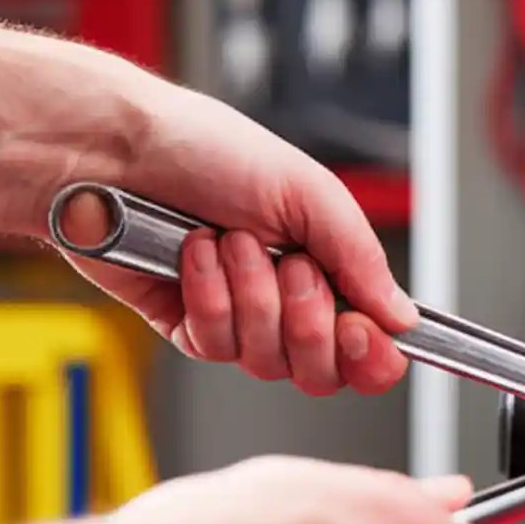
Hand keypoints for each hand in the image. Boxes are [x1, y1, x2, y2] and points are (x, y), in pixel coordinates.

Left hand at [0, 23, 416, 395]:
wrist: (122, 152)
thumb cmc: (211, 152)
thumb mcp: (308, 193)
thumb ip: (361, 259)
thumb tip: (403, 318)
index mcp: (330, 270)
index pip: (370, 348)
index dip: (371, 356)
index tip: (360, 331)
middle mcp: (288, 304)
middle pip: (323, 372)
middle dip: (306, 319)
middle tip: (290, 266)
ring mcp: (240, 321)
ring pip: (269, 363)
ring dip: (252, 296)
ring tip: (231, 242)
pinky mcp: (189, 329)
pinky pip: (216, 346)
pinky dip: (209, 297)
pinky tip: (196, 256)